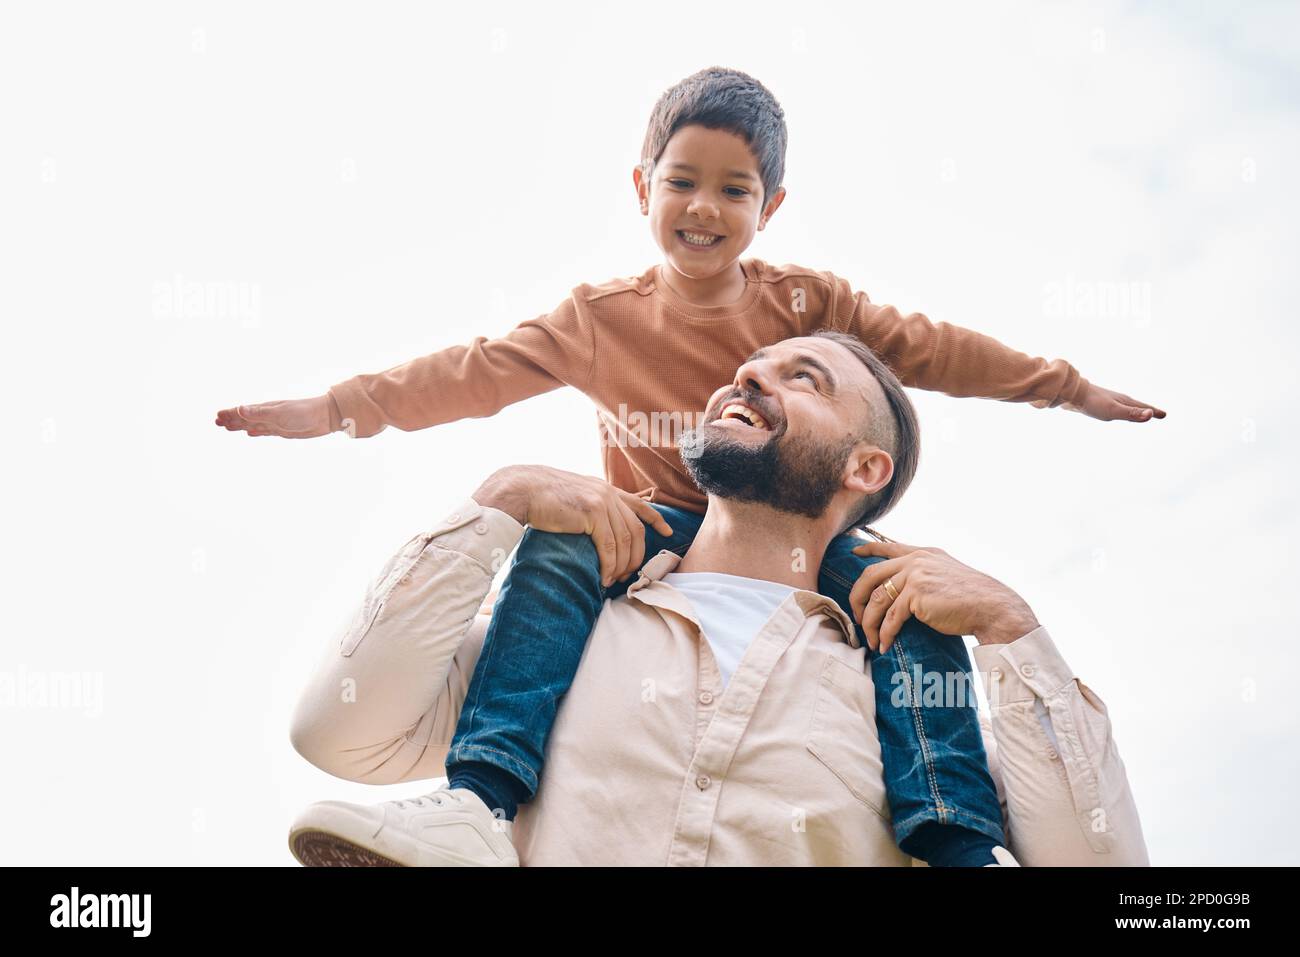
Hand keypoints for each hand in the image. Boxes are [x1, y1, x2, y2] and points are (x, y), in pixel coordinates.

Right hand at [214, 396, 334, 437]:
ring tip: (228, 428)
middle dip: (231, 420)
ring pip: (252, 425)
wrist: (324, 417)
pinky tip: (251, 433)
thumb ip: (259, 412)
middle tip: (216, 422)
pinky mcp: (282, 430)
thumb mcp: (279, 413)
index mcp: (264, 409)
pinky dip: (255, 432)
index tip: (217, 416)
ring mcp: (274, 423)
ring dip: (240, 426)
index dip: (230, 414)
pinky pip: (264, 431)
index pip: (242, 412)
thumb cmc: (303, 412)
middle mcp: (267, 415)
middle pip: (244, 419)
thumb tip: (239, 408)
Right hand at [474, 465, 673, 587]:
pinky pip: (610, 547)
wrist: (522, 489)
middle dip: (636, 557)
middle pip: (636, 531)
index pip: (639, 505)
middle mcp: (608, 494)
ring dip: (621, 566)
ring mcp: (602, 502)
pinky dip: (609, 566)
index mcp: (605, 489)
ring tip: (612, 581)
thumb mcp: (572, 495)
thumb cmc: (540, 496)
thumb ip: (588, 506)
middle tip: (627, 575)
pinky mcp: (592, 514)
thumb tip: (595, 527)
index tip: (667, 532)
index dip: (656, 519)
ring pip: (625, 541)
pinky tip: (603, 577)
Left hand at [848, 540, 1039, 652]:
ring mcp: (914, 577)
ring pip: (877, 601)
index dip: (867, 549)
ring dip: (870, 624)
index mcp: (922, 553)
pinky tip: (884, 645)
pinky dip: (884, 634)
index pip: (887, 547)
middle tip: (857, 617)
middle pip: (870, 576)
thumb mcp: (946, 573)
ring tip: (871, 640)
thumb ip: (925, 573)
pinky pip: (890, 618)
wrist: (991, 607)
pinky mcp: (916, 597)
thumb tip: (903, 588)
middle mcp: (915, 561)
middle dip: (858, 598)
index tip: (853, 552)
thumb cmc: (971, 597)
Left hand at [1063, 384, 1165, 422]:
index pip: (1143, 408)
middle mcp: (1119, 399)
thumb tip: (1150, 414)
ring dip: (1135, 410)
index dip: (1154, 412)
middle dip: (1147, 410)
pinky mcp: (1099, 402)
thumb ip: (1131, 414)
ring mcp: (1109, 400)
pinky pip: (1114, 407)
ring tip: (1140, 413)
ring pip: (1126, 406)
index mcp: (1125, 401)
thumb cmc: (1092, 402)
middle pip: (1137, 406)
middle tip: (1157, 414)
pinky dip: (1120, 410)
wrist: (1071, 393)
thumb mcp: (1114, 411)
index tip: (1165, 415)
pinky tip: (1113, 411)